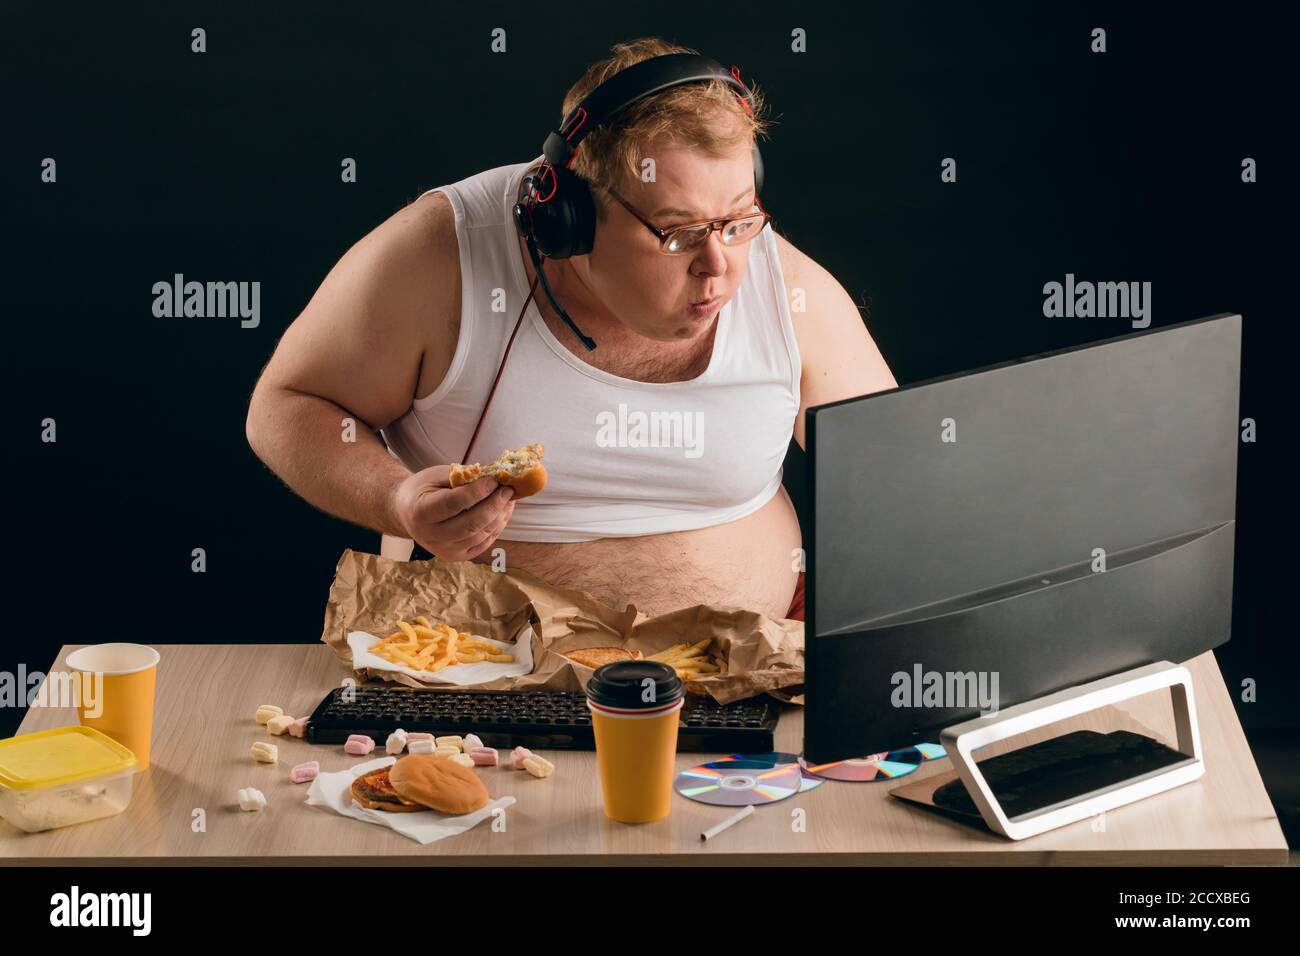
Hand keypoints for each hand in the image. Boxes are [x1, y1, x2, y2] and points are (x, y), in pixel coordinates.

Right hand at [391, 465, 515, 561]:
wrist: (407, 511)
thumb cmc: (425, 489)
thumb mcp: (438, 475)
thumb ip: (464, 476)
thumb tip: (496, 476)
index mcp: (421, 512)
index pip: (454, 503)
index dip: (477, 492)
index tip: (495, 480)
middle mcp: (431, 536)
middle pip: (470, 523)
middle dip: (494, 505)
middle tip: (508, 489)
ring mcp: (444, 550)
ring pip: (480, 535)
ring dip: (499, 516)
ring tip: (508, 499)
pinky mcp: (456, 556)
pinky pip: (483, 543)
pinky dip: (497, 527)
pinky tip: (503, 512)